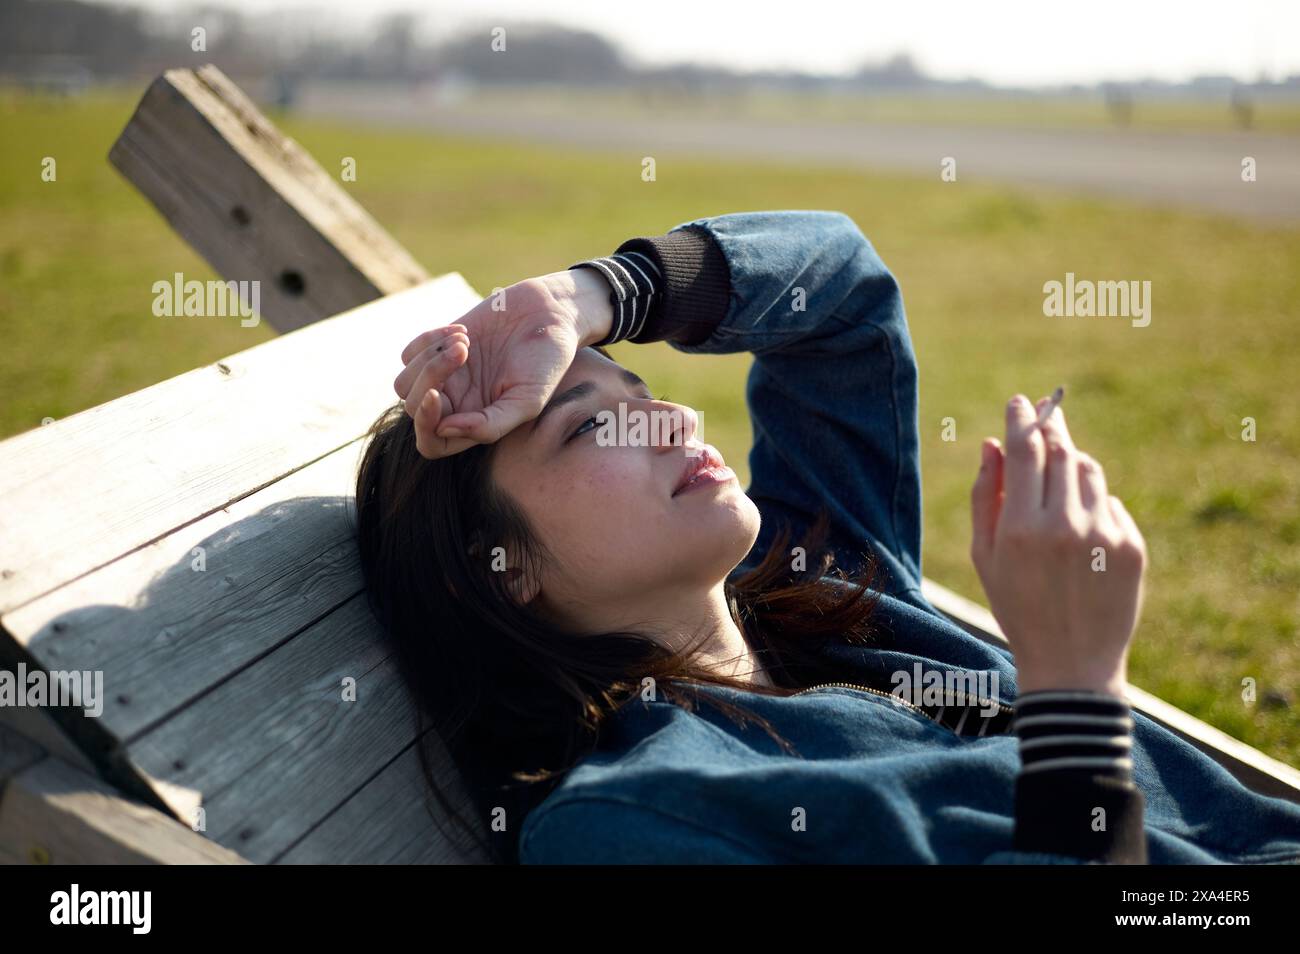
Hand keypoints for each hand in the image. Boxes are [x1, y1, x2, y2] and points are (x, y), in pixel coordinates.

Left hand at [392, 270, 613, 458]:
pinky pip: (409, 353)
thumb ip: (491, 425)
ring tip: (466, 341)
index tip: (436, 394)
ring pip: (404, 383)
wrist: (549, 315)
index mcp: (475, 423)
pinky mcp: (437, 347)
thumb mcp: (528, 400)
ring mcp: (444, 376)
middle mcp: (456, 404)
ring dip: (429, 359)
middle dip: (430, 378)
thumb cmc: (546, 362)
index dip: (425, 425)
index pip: (432, 443)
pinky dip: (429, 339)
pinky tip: (463, 331)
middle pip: (414, 409)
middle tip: (464, 352)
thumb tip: (445, 429)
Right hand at [969, 394, 1147, 696]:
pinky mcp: (1131, 546)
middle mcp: (1065, 525)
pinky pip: (1111, 503)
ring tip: (1057, 484)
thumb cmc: (1016, 607)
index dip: (1022, 418)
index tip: (1020, 401)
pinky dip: (1093, 504)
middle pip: (1061, 451)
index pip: (1025, 449)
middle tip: (1044, 414)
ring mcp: (1103, 535)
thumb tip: (992, 444)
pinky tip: (1080, 532)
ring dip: (1072, 465)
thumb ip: (986, 496)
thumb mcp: (985, 556)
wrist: (1072, 663)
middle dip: (1051, 428)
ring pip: (1090, 472)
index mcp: (1021, 528)